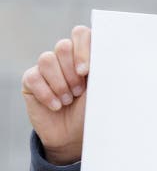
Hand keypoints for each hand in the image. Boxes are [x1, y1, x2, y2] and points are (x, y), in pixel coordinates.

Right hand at [21, 25, 90, 164]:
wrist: (74, 136)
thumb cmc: (93, 112)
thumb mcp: (102, 91)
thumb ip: (103, 71)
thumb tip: (110, 53)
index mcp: (86, 55)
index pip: (81, 34)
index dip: (82, 49)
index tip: (86, 71)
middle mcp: (65, 57)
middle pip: (63, 46)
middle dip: (72, 72)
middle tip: (79, 92)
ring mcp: (47, 68)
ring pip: (47, 59)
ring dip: (60, 83)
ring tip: (69, 100)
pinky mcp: (31, 80)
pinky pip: (34, 77)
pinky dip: (47, 94)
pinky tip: (56, 106)